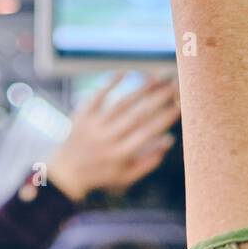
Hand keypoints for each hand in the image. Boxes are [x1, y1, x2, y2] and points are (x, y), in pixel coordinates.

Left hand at [47, 74, 180, 201]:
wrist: (67, 172)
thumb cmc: (103, 174)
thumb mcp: (128, 176)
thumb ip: (150, 161)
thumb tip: (170, 139)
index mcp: (121, 154)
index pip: (148, 132)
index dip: (166, 118)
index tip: (181, 105)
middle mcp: (108, 139)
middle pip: (138, 114)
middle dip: (158, 98)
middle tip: (175, 84)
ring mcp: (94, 126)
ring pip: (121, 103)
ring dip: (140, 88)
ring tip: (157, 77)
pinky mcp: (83, 116)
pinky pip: (98, 96)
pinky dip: (111, 83)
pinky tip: (127, 72)